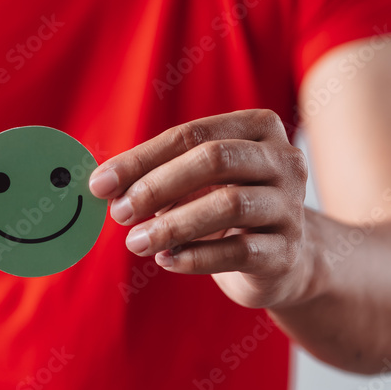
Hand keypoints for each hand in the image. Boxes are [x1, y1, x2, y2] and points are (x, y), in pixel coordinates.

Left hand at [89, 109, 313, 308]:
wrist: (282, 260)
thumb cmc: (226, 207)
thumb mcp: (194, 183)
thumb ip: (154, 177)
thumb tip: (103, 185)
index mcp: (257, 128)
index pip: (191, 134)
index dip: (141, 159)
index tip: (100, 184)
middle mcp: (283, 161)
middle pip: (214, 160)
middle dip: (157, 186)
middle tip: (119, 212)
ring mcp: (290, 206)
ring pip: (229, 205)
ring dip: (172, 224)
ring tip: (136, 242)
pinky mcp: (287, 252)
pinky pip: (239, 251)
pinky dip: (195, 257)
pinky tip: (166, 260)